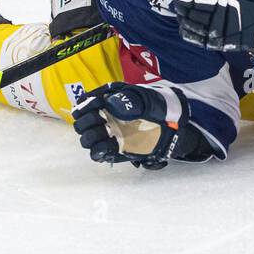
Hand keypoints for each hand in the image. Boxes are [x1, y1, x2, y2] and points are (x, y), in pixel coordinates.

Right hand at [71, 82, 198, 168]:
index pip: (85, 101)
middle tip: (101, 120)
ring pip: (86, 138)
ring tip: (106, 133)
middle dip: (87, 121)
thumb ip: (131, 101)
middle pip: (81, 122)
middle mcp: (104, 117)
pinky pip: (97, 153)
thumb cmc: (159, 108)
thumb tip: (110, 104)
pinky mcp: (114, 149)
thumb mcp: (148, 100)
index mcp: (109, 100)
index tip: (96, 105)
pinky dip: (98, 151)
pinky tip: (108, 146)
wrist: (172, 127)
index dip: (86, 104)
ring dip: (91, 136)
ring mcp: (108, 134)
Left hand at [171, 0, 253, 64]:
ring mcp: (219, 29)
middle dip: (180, 1)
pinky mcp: (222, 43)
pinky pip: (198, 39)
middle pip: (188, 7)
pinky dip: (189, 32)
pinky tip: (187, 26)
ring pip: (190, 24)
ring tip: (182, 10)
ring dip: (182, 16)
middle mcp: (218, 11)